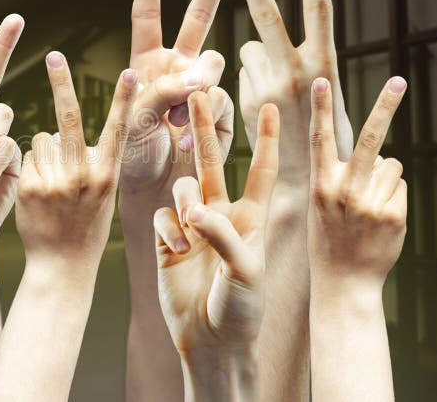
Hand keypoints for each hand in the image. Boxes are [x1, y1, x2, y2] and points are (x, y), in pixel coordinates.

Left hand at [17, 51, 137, 272]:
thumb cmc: (86, 227)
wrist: (63, 267)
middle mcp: (84, 175)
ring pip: (43, 139)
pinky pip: (28, 157)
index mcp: (108, 174)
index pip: (118, 129)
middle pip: (69, 117)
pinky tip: (39, 193)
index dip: (125, 99)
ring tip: (52, 183)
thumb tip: (63, 131)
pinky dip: (31, 167)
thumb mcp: (104, 195)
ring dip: (45, 151)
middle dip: (62, 82)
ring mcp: (56, 182)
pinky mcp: (30, 188)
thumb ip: (93, 162)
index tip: (131, 72)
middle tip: (55, 56)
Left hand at [120, 0, 233, 197]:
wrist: (152, 192)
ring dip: (197, 91)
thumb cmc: (130, 156)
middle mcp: (175, 69)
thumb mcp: (133, 119)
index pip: (147, 18)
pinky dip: (207, 122)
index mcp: (146, 64)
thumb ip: (160, 92)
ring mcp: (200, 91)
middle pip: (197, 20)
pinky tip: (188, 144)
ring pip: (214, 66)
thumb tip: (198, 77)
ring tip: (174, 125)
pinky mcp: (219, 114)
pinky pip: (223, 103)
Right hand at [154, 93, 278, 360]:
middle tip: (199, 95)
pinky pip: (164, 218)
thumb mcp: (245, 271)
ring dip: (186, 199)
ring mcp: (193, 227)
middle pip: (212, 163)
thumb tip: (195, 208)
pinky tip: (178, 252)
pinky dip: (170, 231)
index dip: (266, 139)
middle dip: (207, 129)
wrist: (211, 341)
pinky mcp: (169, 241)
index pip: (260, 170)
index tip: (272, 106)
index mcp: (250, 218)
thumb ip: (223, 235)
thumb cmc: (241, 309)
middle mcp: (221, 215)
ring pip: (183, 188)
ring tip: (192, 227)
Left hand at [233, 0, 352, 180]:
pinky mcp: (247, 100)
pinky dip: (248, 82)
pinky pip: (242, 75)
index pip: (317, 11)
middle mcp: (294, 71)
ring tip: (274, 95)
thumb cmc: (314, 133)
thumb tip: (254, 45)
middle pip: (270, 16)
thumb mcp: (315, 91)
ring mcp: (267, 86)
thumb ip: (292, 62)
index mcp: (323, 63)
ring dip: (256, 60)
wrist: (298, 182)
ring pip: (251, 49)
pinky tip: (260, 109)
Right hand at [308, 76, 407, 296]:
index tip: (320, 82)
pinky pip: (400, 186)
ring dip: (384, 179)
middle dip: (385, 106)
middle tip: (399, 80)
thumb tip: (379, 155)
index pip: (320, 139)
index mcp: (320, 185)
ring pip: (390, 166)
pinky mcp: (394, 215)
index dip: (320, 108)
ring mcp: (371, 203)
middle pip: (371, 139)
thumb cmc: (329, 239)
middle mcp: (345, 191)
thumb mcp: (320, 205)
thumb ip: (340, 177)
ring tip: (368, 208)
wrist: (344, 282)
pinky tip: (380, 219)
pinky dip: (394, 197)